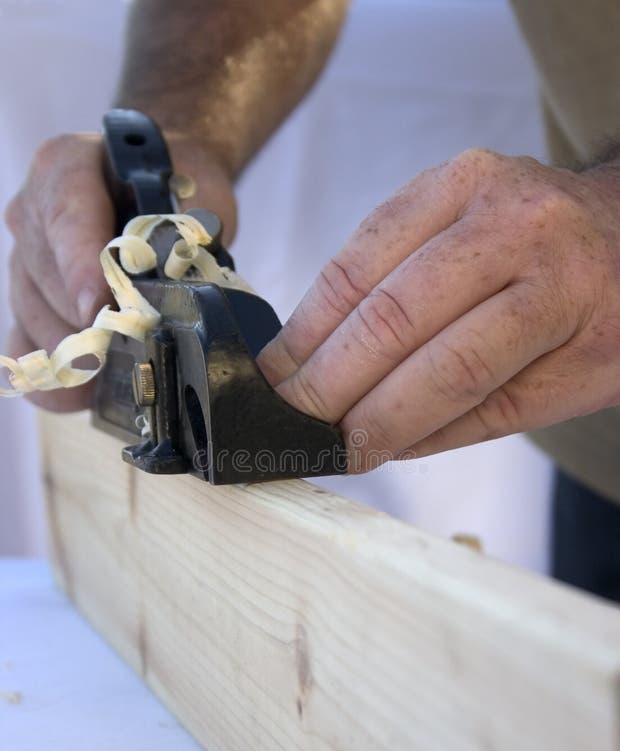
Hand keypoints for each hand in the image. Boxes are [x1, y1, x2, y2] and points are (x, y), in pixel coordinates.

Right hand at [3, 131, 236, 411]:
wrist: (165, 181)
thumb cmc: (178, 185)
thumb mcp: (198, 190)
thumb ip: (194, 225)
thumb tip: (187, 275)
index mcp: (67, 167)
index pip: (66, 218)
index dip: (80, 269)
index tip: (97, 310)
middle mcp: (33, 211)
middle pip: (48, 279)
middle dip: (91, 321)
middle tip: (135, 348)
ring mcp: (24, 258)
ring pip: (35, 317)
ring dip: (78, 349)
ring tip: (124, 367)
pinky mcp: (28, 300)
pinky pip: (24, 346)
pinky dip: (54, 377)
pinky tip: (87, 392)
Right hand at [257, 149, 619, 471]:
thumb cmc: (606, 319)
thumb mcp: (563, 387)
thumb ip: (468, 416)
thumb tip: (372, 441)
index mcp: (564, 287)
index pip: (454, 367)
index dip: (385, 418)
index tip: (342, 452)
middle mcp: (519, 224)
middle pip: (395, 316)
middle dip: (330, 382)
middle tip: (289, 422)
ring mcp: (477, 186)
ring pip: (364, 271)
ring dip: (310, 337)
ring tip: (278, 384)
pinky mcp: (444, 175)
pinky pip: (364, 239)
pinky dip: (326, 295)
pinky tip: (302, 335)